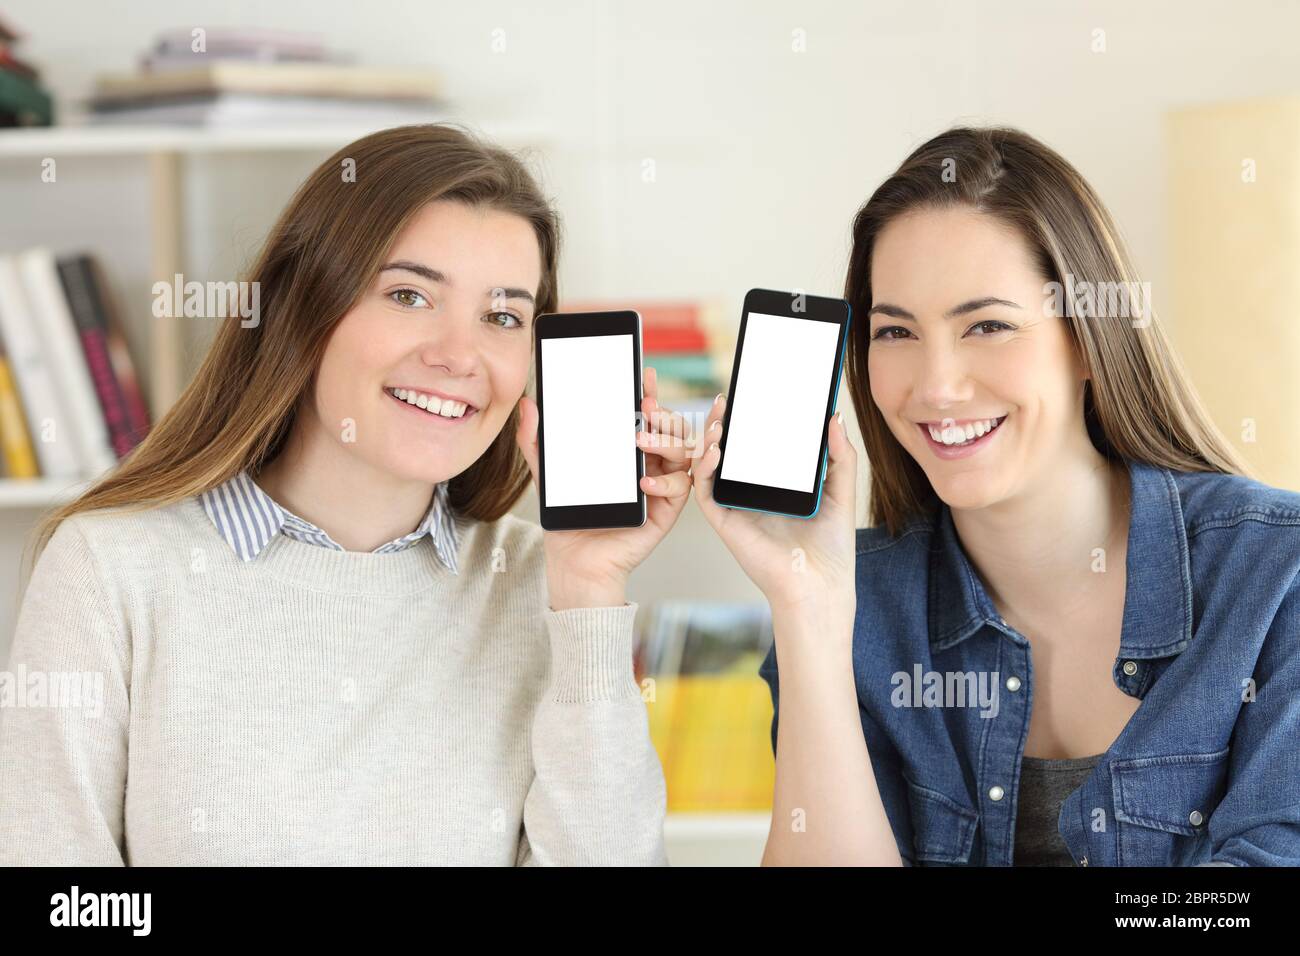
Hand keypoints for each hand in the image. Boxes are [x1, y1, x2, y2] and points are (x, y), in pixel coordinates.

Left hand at [515, 366, 693, 609]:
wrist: (573, 561)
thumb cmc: (569, 516)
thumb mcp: (548, 472)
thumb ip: (536, 440)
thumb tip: (528, 405)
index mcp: (628, 451)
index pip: (646, 416)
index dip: (650, 393)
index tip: (644, 375)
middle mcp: (649, 464)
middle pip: (672, 429)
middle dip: (664, 412)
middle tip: (646, 406)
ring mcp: (660, 486)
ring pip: (683, 452)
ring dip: (667, 440)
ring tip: (641, 440)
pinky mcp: (665, 512)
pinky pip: (680, 488)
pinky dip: (666, 480)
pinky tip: (643, 479)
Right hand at [691, 394, 857, 617]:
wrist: (820, 586)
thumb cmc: (831, 549)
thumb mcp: (842, 492)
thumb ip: (840, 455)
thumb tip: (835, 418)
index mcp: (775, 487)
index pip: (755, 449)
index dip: (749, 423)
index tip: (752, 396)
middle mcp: (751, 495)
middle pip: (728, 454)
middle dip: (721, 425)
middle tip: (726, 399)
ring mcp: (735, 508)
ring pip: (710, 468)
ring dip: (708, 439)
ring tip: (718, 416)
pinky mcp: (725, 522)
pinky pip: (705, 491)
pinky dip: (704, 468)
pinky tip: (715, 449)